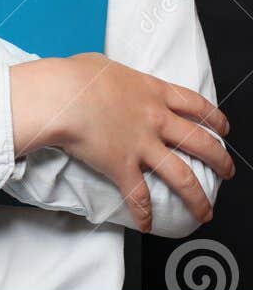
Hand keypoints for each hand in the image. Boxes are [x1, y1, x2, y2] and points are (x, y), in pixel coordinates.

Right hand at [16, 53, 233, 230]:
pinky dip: (143, 213)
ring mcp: (142, 145)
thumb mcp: (100, 65)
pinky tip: (147, 225)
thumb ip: (113, 75)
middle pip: (201, 143)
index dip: (215, 118)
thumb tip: (105, 77)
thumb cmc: (73, 76)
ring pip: (182, 177)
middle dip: (220, 160)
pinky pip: (138, 196)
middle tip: (227, 171)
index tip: (223, 128)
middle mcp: (156, 120)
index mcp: (152, 92)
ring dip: (198, 197)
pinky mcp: (122, 166)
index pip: (195, 105)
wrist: (61, 95)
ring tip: (206, 211)